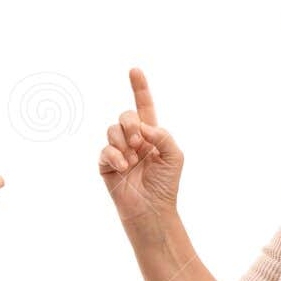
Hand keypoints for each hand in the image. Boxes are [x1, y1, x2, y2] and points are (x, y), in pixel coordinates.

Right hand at [99, 68, 184, 237]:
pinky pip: (105, 149)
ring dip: (124, 142)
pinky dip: (116, 156)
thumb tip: (141, 127)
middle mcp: (133, 139)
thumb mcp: (174, 155)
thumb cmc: (166, 184)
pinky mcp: (105, 164)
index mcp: (151, 134)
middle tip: (140, 142)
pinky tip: (124, 167)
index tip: (134, 70)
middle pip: (125, 114)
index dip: (139, 88)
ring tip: (133, 160)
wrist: (152, 209)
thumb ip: (162, 134)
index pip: (144, 106)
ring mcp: (118, 151)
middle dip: (131, 123)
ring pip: (112, 129)